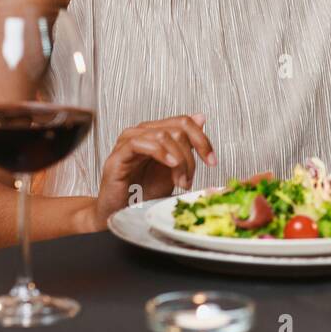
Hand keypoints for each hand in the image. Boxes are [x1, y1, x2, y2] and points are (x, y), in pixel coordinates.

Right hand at [91, 115, 215, 228]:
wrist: (121, 214)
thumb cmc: (143, 194)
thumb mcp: (174, 169)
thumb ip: (187, 145)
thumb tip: (201, 117)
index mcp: (155, 133)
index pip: (184, 122)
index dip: (202, 140)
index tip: (212, 161)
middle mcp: (141, 133)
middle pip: (177, 129)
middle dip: (190, 157)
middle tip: (189, 180)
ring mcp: (128, 142)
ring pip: (163, 135)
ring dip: (178, 160)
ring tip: (180, 181)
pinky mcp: (118, 156)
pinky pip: (140, 143)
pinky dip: (160, 152)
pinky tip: (170, 164)